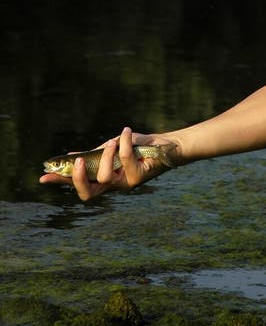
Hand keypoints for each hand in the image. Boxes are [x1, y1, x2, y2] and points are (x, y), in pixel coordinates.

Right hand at [39, 127, 178, 201]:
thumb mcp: (111, 149)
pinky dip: (123, 142)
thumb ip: (94, 154)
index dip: (60, 182)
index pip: (77, 184)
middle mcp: (112, 186)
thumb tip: (70, 155)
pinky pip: (124, 159)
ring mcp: (124, 184)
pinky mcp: (137, 177)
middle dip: (78, 178)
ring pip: (104, 177)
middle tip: (79, 160)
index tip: (43, 177)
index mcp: (102, 179)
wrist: (163, 146)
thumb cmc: (136, 147)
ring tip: (113, 141)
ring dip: (106, 155)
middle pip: (87, 194)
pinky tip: (126, 132)